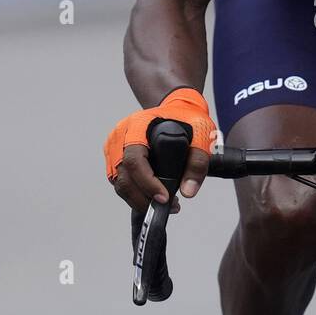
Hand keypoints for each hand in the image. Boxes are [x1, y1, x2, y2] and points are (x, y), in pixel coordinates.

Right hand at [104, 87, 216, 212]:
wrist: (177, 108)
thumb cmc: (186, 118)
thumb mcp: (201, 135)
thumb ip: (197, 162)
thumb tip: (187, 191)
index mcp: (136, 126)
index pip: (134, 160)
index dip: (147, 183)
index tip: (164, 198)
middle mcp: (120, 137)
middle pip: (123, 177)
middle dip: (143, 198)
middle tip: (167, 207)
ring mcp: (115, 148)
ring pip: (119, 183)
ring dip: (139, 200)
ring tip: (165, 204)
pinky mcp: (115, 158)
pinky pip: (121, 182)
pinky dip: (136, 194)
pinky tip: (154, 196)